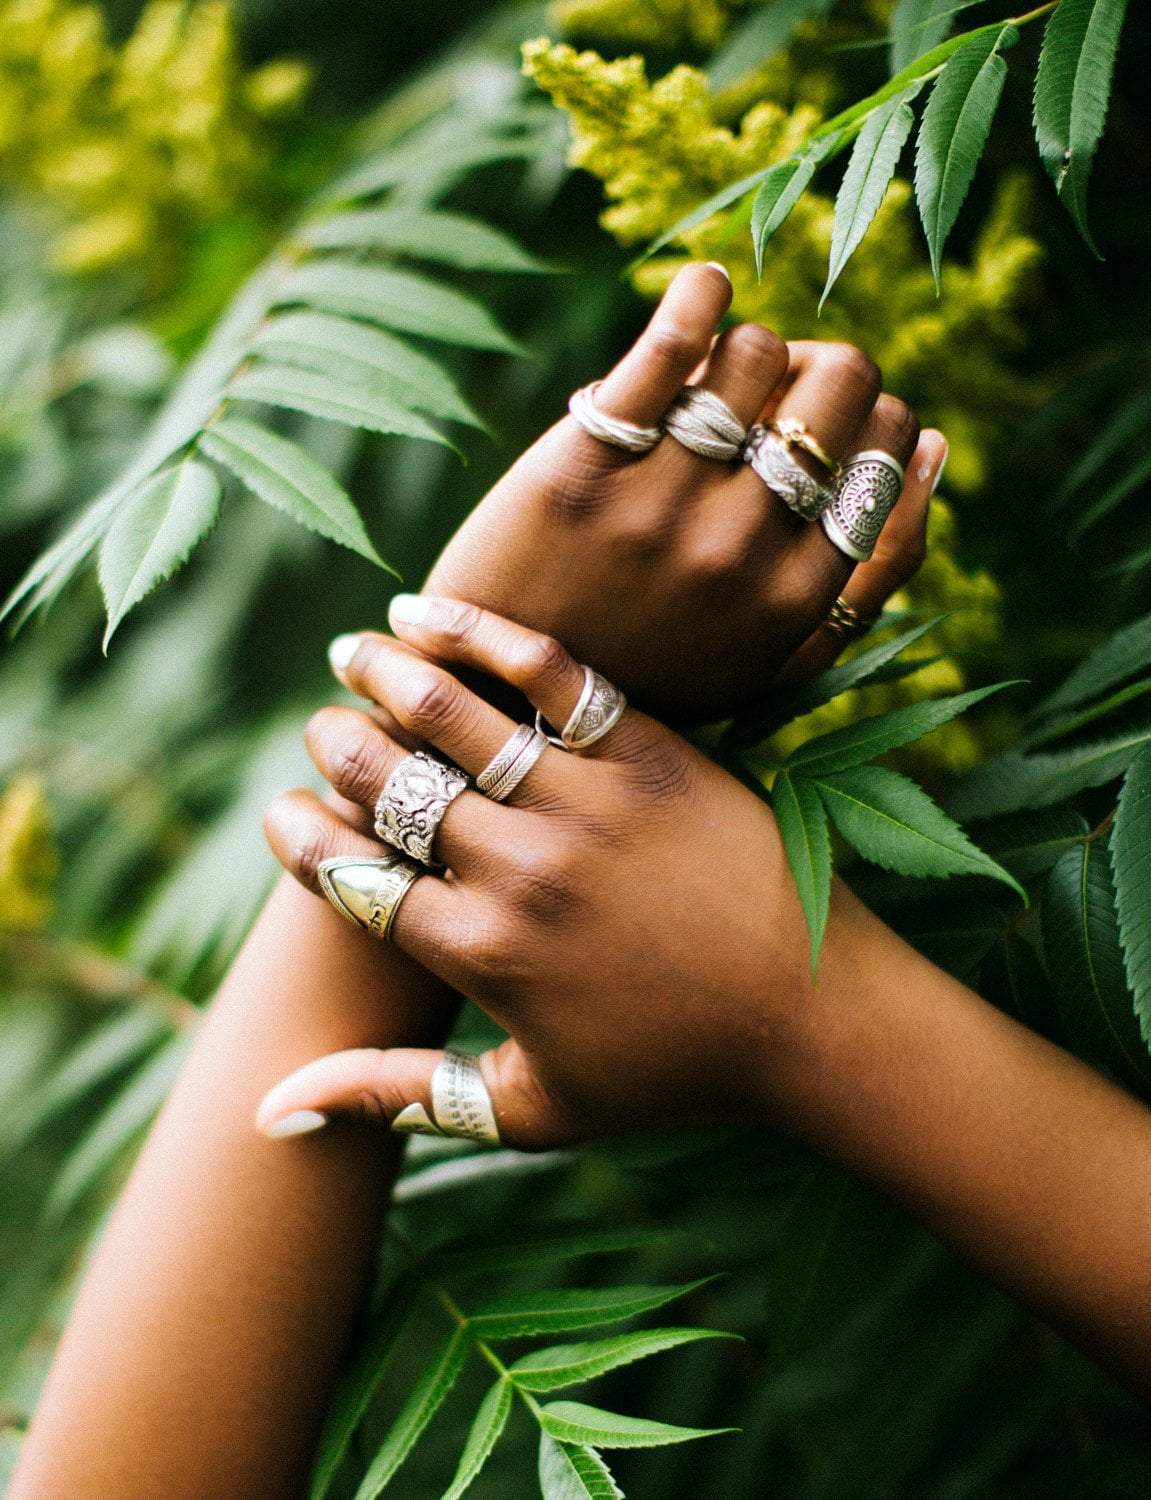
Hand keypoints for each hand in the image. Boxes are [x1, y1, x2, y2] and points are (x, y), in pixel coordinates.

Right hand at [258, 601, 884, 1146]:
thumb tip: (272, 1108)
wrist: (816, 1018)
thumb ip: (398, 1095)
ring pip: (446, 713)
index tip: (285, 811)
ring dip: (378, 672)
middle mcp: (520, 873)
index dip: (297, 833)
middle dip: (331, 746)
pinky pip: (548, 674)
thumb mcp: (528, 1108)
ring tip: (352, 653)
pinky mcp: (649, 752)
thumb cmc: (670, 1072)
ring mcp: (586, 806)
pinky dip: (477, 633)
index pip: (346, 874)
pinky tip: (426, 613)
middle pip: (383, 783)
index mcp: (481, 957)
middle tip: (325, 730)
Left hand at [422, 262, 944, 721]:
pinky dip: (696, 296)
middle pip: (838, 382)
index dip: (864, 415)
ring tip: (713, 378)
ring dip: (744, 349)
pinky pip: (664, 346)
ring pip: (755, 353)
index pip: (886, 446)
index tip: (820, 427)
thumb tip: (934, 444)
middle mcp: (740, 551)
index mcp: (796, 598)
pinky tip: (702, 287)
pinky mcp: (579, 469)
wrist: (504, 701)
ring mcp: (659, 508)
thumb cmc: (652, 674)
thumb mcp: (773, 659)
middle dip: (818, 368)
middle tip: (772, 395)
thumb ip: (868, 575)